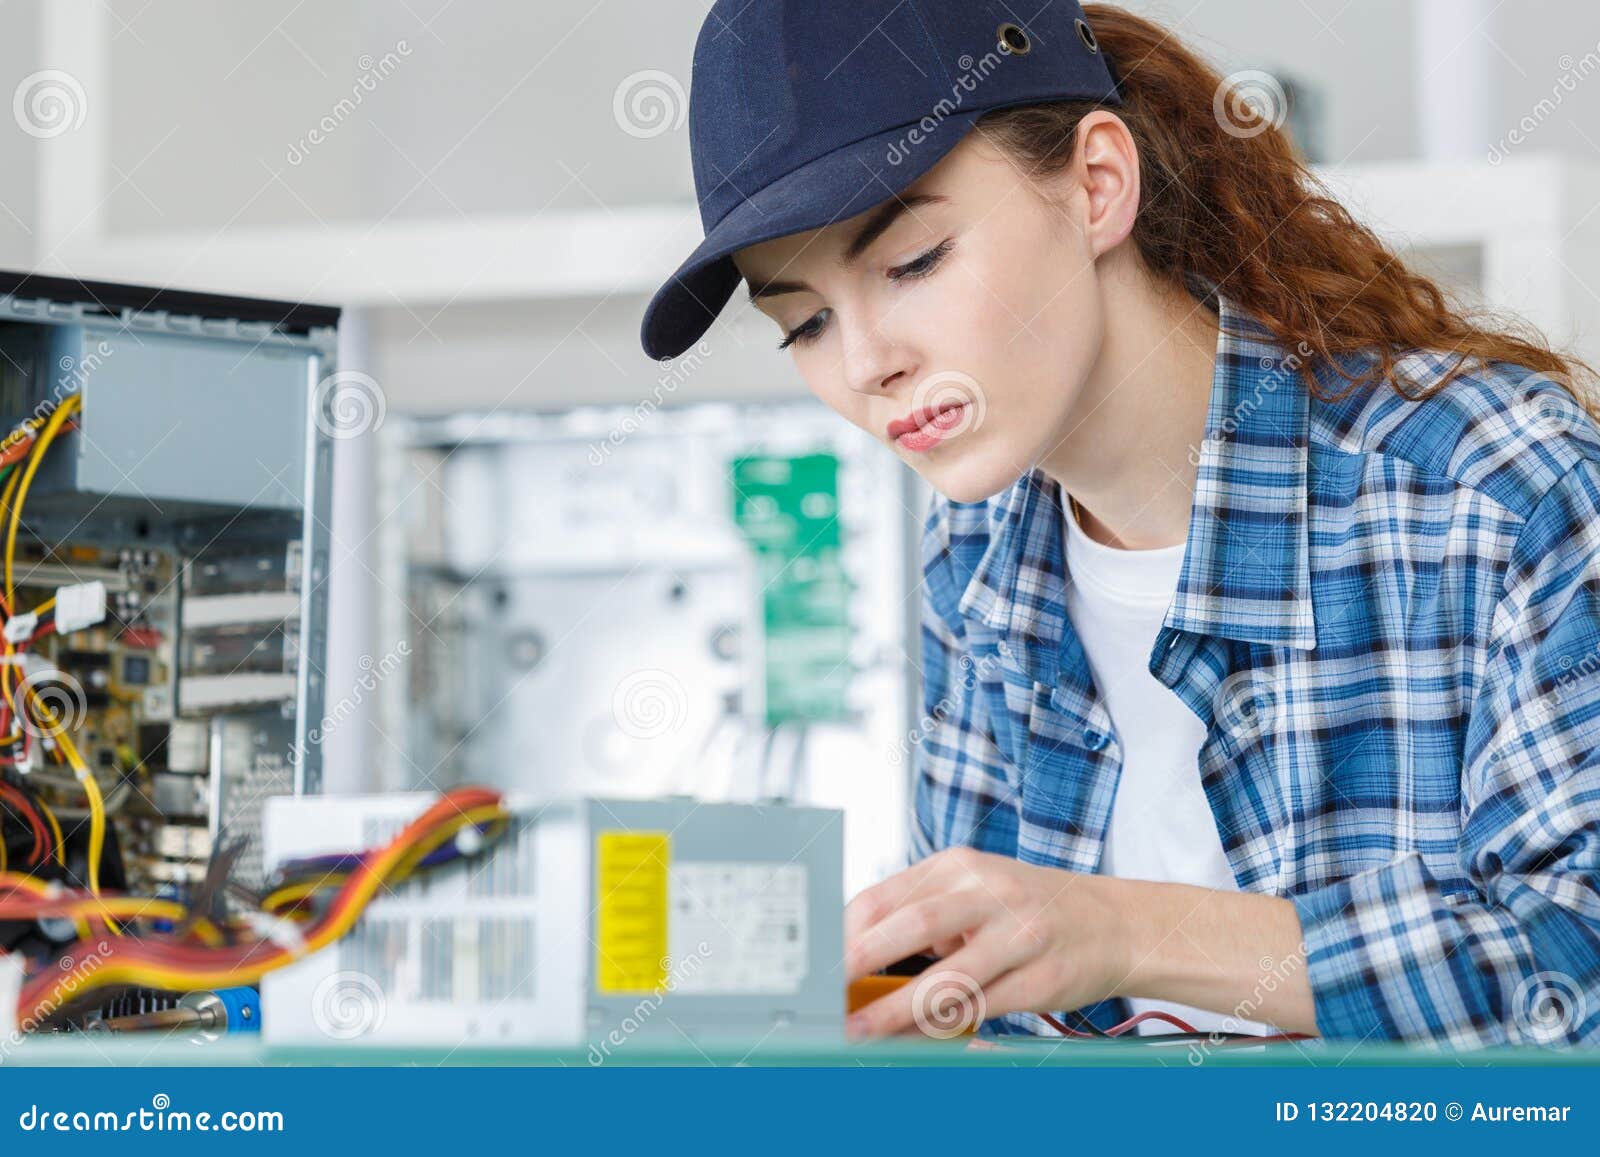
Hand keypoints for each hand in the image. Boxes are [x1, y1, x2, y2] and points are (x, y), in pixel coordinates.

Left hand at [843, 846, 1131, 1038]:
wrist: (1114, 923)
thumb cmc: (1028, 909)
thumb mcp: (974, 890)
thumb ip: (921, 912)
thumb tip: (856, 950)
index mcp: (960, 867)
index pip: (886, 894)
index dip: (846, 930)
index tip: (816, 960)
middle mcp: (988, 892)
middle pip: (912, 924)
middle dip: (861, 961)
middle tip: (824, 991)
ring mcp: (1017, 934)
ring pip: (947, 976)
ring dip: (896, 1010)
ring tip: (860, 1030)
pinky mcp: (1040, 977)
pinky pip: (981, 1008)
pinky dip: (943, 1028)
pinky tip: (914, 1040)